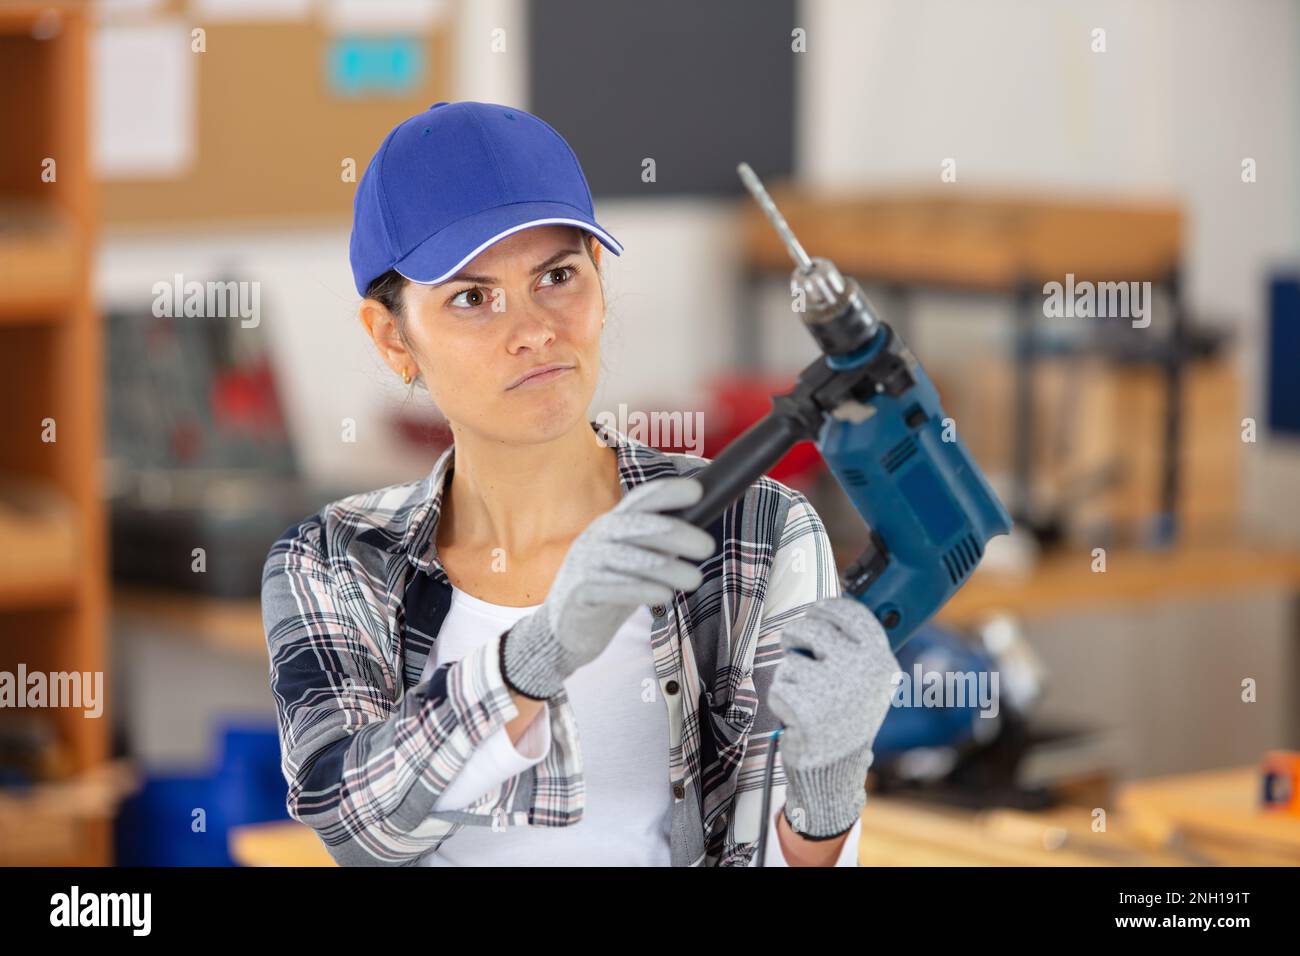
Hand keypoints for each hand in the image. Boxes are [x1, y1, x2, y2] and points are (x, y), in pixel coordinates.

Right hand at [501, 476, 715, 699]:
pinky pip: (613, 587)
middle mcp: (597, 537)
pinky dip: (642, 590)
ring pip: (631, 559)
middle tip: (708, 547)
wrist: (565, 631)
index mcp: (613, 524)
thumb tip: (699, 535)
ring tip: (695, 579)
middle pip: (640, 526)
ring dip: (667, 568)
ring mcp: (585, 562)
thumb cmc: (610, 592)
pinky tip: (665, 596)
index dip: (668, 493)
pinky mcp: (579, 591)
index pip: (640, 499)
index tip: (697, 492)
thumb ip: (659, 549)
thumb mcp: (635, 565)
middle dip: (676, 532)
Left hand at [767, 597, 898, 837]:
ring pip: (791, 660)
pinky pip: (779, 685)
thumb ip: (852, 647)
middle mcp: (863, 671)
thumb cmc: (844, 721)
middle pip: (812, 628)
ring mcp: (835, 688)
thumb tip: (826, 609)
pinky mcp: (807, 707)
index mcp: (880, 662)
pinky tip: (798, 718)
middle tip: (796, 650)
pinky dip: (781, 700)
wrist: (835, 772)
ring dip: (790, 677)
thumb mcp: (864, 682)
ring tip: (807, 698)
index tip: (816, 610)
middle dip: (795, 636)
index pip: (852, 613)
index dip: (828, 607)